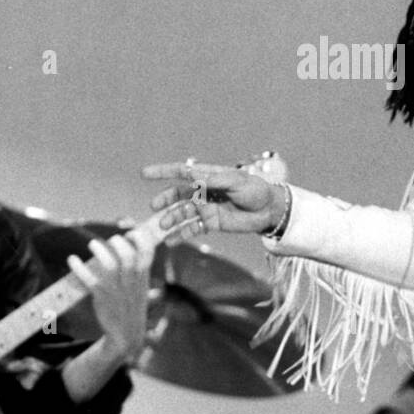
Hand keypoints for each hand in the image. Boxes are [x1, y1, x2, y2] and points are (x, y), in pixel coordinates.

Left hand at [66, 235, 147, 360]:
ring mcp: (116, 288)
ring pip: (109, 263)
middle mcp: (131, 280)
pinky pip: (88, 278)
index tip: (130, 233)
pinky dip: (78, 267)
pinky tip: (72, 260)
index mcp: (143, 277)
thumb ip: (140, 273)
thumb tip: (135, 254)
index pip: (147, 250)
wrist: (125, 336)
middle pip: (127, 253)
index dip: (139, 237)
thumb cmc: (131, 310)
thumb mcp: (142, 290)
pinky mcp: (101, 296)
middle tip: (110, 241)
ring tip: (92, 245)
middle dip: (118, 242)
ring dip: (99, 250)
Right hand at [141, 161, 285, 244]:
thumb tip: (192, 175)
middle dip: (165, 199)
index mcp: (208, 176)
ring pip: (183, 213)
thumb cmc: (255, 190)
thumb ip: (213, 180)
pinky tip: (170, 241)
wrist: (268, 210)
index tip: (144, 173)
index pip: (182, 171)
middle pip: (178, 194)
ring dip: (171, 219)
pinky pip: (192, 228)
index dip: (163, 171)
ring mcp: (206, 208)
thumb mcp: (236, 181)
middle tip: (153, 206)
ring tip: (162, 227)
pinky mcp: (211, 223)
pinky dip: (181, 235)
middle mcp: (204, 191)